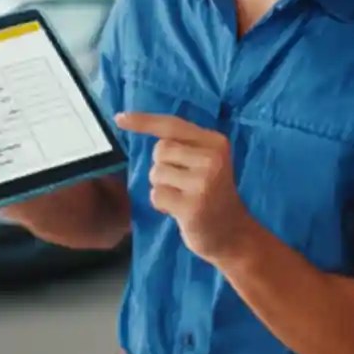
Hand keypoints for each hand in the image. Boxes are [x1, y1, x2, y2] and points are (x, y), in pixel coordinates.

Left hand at [114, 112, 255, 264]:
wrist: (233, 234)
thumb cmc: (211, 195)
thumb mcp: (206, 162)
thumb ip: (182, 145)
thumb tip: (135, 125)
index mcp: (215, 142)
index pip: (173, 125)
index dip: (144, 121)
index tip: (119, 118)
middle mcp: (212, 158)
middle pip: (160, 149)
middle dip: (162, 166)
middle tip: (182, 183)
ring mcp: (204, 182)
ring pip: (156, 172)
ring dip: (162, 187)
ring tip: (183, 197)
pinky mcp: (193, 206)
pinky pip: (156, 195)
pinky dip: (161, 204)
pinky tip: (179, 210)